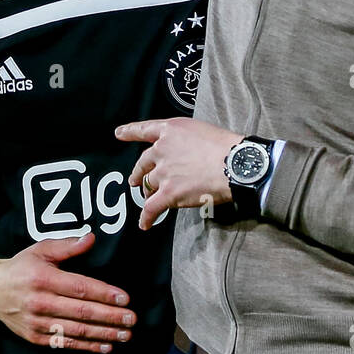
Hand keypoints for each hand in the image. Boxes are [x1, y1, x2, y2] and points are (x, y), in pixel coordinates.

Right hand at [0, 233, 135, 353]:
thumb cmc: (20, 267)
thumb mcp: (41, 250)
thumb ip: (67, 246)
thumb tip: (91, 237)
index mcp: (44, 278)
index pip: (80, 288)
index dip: (104, 294)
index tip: (124, 299)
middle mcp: (40, 302)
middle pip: (82, 312)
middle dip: (110, 317)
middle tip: (132, 320)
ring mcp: (38, 322)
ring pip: (76, 330)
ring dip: (103, 334)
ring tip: (124, 334)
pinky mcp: (36, 337)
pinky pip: (65, 343)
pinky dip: (86, 346)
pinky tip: (105, 345)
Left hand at [118, 118, 241, 229]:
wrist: (234, 164)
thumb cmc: (226, 146)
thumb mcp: (202, 130)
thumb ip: (185, 140)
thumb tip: (185, 153)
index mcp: (171, 130)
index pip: (145, 130)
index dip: (130, 131)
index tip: (119, 133)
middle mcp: (162, 149)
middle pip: (143, 162)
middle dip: (139, 172)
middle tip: (136, 179)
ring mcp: (164, 172)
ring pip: (148, 185)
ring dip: (147, 192)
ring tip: (149, 199)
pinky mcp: (168, 193)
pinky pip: (151, 207)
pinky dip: (146, 217)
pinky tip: (144, 223)